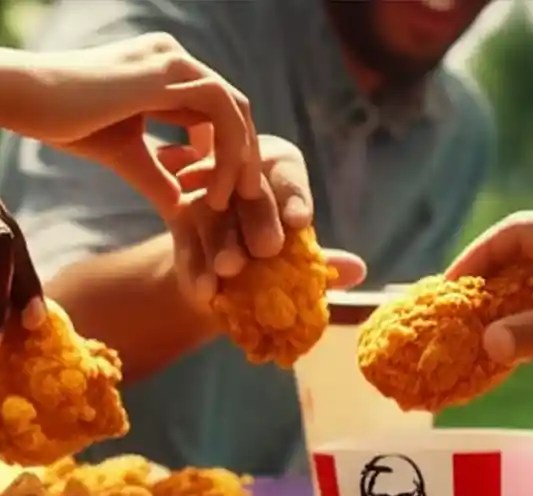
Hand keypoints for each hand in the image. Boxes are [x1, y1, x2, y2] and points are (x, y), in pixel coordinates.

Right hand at [16, 33, 261, 215]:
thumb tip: (180, 207)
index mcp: (163, 69)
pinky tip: (213, 190)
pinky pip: (222, 110)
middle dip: (245, 156)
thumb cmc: (61, 122)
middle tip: (246, 201)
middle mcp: (173, 57)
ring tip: (231, 201)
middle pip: (234, 106)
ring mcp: (172, 59)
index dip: (225, 152)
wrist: (25, 98)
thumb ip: (156, 174)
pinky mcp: (167, 70)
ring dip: (241, 158)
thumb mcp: (122, 153)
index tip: (219, 195)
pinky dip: (229, 151)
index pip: (216, 109)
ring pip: (235, 107)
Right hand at [160, 135, 366, 308]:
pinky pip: (186, 241)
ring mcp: (202, 191)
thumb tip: (357, 269)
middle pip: (248, 189)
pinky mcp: (176, 217)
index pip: (286, 170)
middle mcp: (237, 170)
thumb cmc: (272, 257)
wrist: (224, 279)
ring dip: (221, 243)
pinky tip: (205, 291)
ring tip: (230, 270)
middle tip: (267, 249)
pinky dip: (195, 267)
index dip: (293, 194)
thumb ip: (323, 264)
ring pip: (212, 213)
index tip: (300, 222)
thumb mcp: (297, 260)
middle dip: (258, 218)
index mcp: (275, 167)